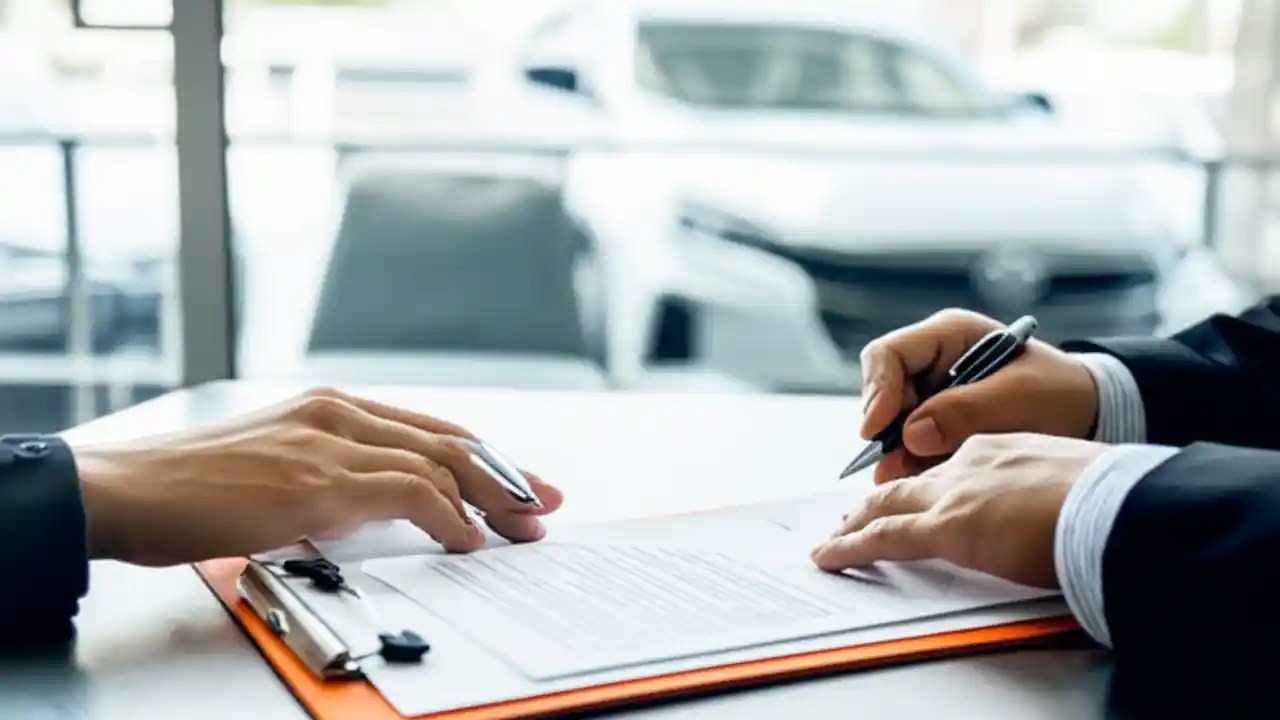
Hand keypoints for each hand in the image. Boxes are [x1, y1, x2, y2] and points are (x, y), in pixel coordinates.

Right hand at [74, 387, 562, 565]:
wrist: (122, 489)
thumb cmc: (188, 488)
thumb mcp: (274, 472)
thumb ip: (330, 478)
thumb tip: (377, 507)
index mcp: (329, 408)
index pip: (429, 431)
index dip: (482, 457)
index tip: (518, 483)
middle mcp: (338, 414)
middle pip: (449, 441)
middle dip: (506, 475)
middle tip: (546, 503)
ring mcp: (330, 442)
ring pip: (440, 462)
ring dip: (491, 498)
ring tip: (522, 528)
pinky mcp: (318, 479)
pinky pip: (410, 491)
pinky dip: (448, 515)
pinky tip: (467, 539)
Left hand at [812, 434, 1106, 587]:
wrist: (1120, 503)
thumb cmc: (1118, 499)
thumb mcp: (1080, 487)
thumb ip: (1056, 497)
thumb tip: (1068, 518)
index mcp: (1006, 449)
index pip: (954, 466)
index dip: (929, 483)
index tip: (921, 497)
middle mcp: (972, 461)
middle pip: (911, 480)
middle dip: (879, 499)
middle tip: (856, 514)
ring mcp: (955, 492)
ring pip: (887, 505)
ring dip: (856, 523)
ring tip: (834, 539)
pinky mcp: (946, 525)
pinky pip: (884, 537)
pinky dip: (850, 547)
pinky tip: (829, 556)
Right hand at [859, 309, 1098, 483]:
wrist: (1087, 415)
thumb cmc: (1060, 392)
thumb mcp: (1020, 397)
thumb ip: (965, 411)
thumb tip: (911, 434)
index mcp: (949, 335)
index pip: (889, 354)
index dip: (877, 391)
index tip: (876, 430)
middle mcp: (931, 362)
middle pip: (883, 393)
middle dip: (888, 430)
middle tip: (896, 466)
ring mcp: (931, 394)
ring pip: (892, 425)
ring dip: (900, 453)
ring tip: (918, 476)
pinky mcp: (936, 425)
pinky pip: (909, 447)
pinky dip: (915, 465)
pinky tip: (931, 479)